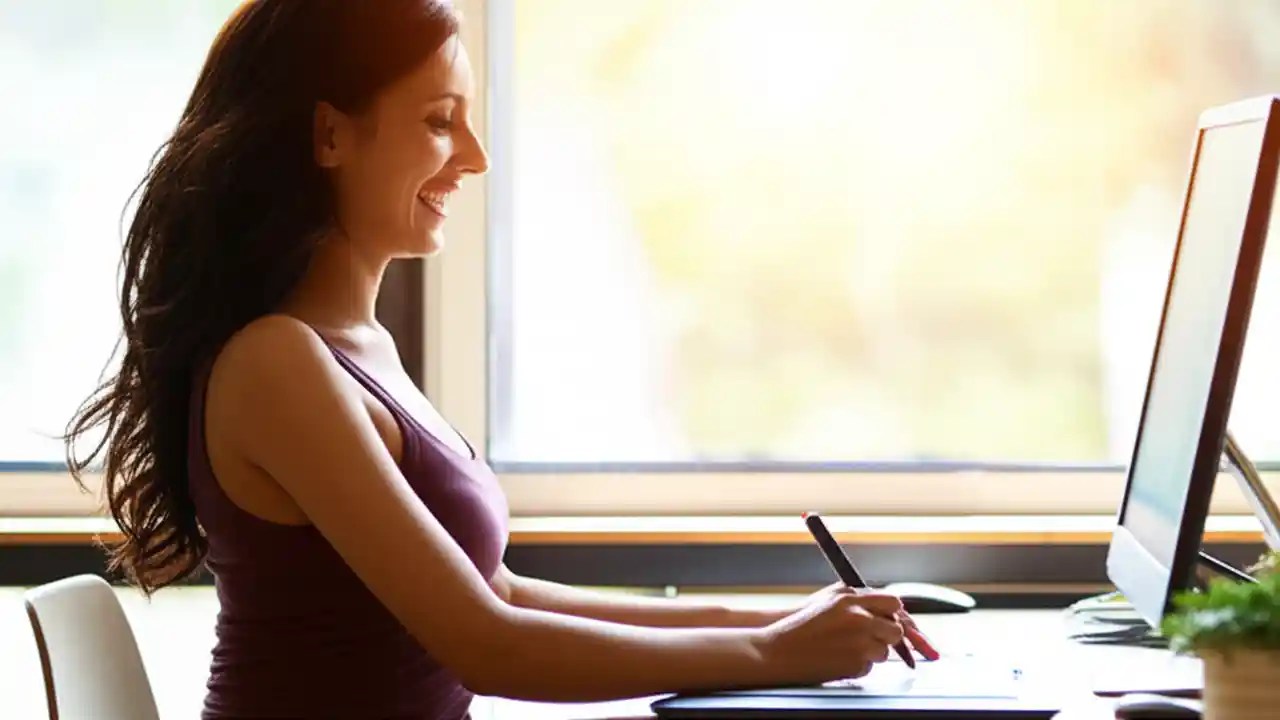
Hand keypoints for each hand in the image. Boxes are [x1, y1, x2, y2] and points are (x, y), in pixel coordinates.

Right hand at [798, 582, 940, 661]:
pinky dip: (858, 666)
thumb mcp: (828, 600)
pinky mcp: (855, 666)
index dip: (891, 613)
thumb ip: (857, 599)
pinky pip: (869, 668)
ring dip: (870, 652)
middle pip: (895, 630)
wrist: (778, 651)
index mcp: (851, 600)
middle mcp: (859, 620)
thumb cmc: (800, 625)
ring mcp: (859, 644)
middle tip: (869, 637)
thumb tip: (884, 605)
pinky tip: (838, 660)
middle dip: (886, 635)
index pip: (892, 603)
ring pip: (884, 652)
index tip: (887, 619)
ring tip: (845, 649)